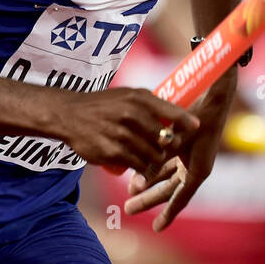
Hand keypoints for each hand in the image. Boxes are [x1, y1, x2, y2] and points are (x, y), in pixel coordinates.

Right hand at [51, 87, 199, 175]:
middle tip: (167, 148)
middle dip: (169, 146)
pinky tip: (138, 165)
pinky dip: (142, 168)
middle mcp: (132, 115)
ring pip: (153, 155)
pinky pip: (137, 165)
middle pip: (166, 139)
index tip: (196, 127)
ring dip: (156, 160)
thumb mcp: (128, 95)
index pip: (172, 112)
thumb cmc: (104, 105)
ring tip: (153, 158)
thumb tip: (180, 115)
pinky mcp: (112, 152)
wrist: (69, 114)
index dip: (186, 122)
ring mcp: (122, 134)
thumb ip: (152, 104)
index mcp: (139, 98)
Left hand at [123, 83, 230, 231]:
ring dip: (149, 181)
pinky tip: (140, 166)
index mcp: (199, 170)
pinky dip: (155, 166)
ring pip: (167, 175)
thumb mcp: (173, 142)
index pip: (180, 198)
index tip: (156, 228)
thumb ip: (155, 162)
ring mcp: (193, 154)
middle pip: (169, 189)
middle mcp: (197, 165)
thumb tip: (136, 184)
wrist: (215, 89)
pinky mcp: (188, 143)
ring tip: (130, 190)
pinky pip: (169, 161)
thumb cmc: (196, 115)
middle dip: (149, 198)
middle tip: (127, 208)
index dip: (168, 214)